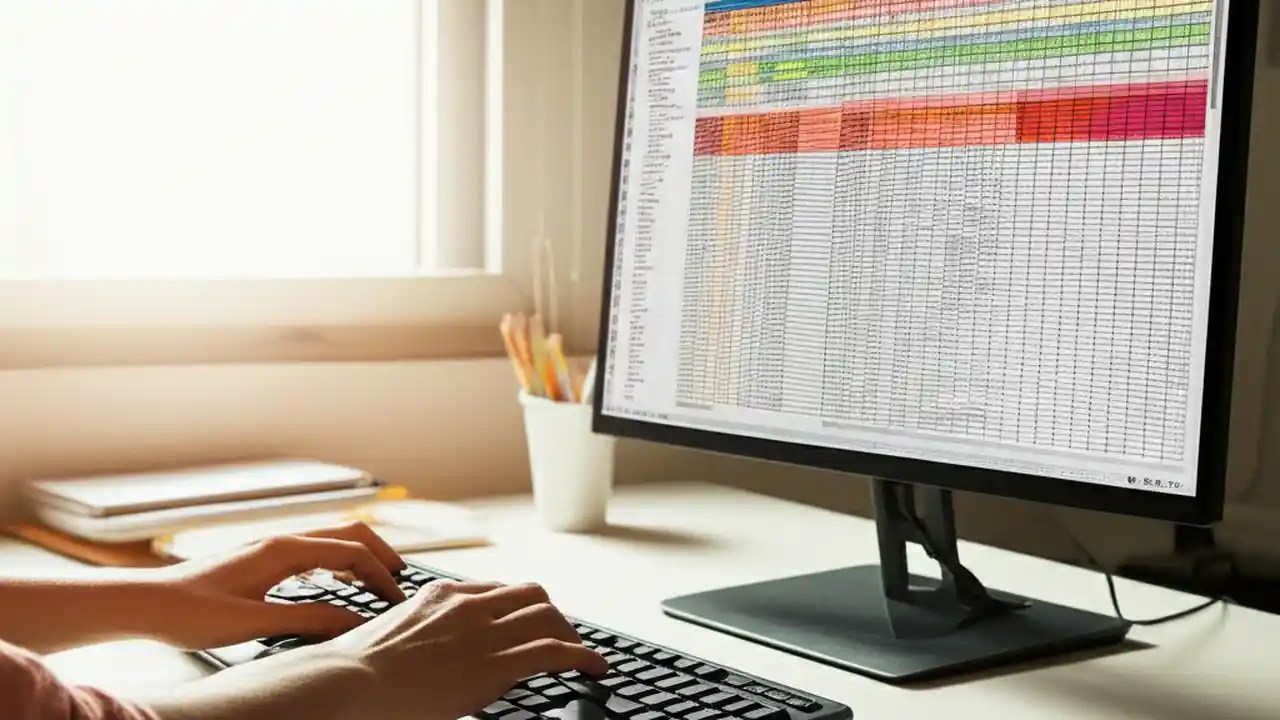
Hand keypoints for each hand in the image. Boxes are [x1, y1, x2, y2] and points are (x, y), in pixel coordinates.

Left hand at [142, 521, 406, 649]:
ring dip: (360, 555)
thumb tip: (352, 621)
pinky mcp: (261, 559)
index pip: (351, 552)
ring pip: (331, 539)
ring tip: (378, 580)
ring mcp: (271, 547)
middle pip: (348, 533)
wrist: (144, 603)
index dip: (381, 575)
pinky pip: (312, 550)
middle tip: (401, 581)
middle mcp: (280, 540)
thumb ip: (308, 619)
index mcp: (283, 550)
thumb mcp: (254, 622)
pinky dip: (337, 561)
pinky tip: (336, 582)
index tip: (397, 599)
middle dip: (380, 554)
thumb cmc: (190, 612)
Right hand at [324, 579, 607, 719]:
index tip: (522, 623)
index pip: (495, 591)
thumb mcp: (389, 635)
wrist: (349, 682)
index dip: (515, 609)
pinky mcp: (497, 662)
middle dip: (548, 614)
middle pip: (530, 595)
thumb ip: (417, 633)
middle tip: (558, 635)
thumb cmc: (354, 670)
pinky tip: (594, 667)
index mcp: (441, 595)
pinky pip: (554, 651)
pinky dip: (582, 656)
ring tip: (580, 652)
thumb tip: (423, 651)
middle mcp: (468, 604)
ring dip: (569, 634)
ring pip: (548, 616)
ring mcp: (485, 630)